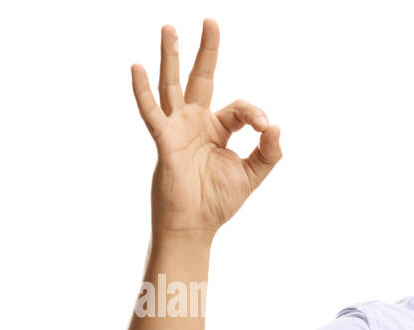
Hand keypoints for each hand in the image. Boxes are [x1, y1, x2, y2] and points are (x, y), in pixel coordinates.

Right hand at [130, 19, 281, 239]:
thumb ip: (269, 152)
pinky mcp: (165, 140)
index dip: (254, 114)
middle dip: (206, 51)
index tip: (265, 128)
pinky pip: (152, 112)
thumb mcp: (252, 174)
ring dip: (171, 57)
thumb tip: (276, 127)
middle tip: (211, 21)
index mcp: (218, 129)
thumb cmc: (218, 200)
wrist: (196, 224)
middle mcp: (196, 122)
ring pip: (173, 85)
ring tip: (169, 28)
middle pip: (201, 79)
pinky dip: (143, 91)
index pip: (239, 108)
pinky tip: (137, 68)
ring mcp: (178, 128)